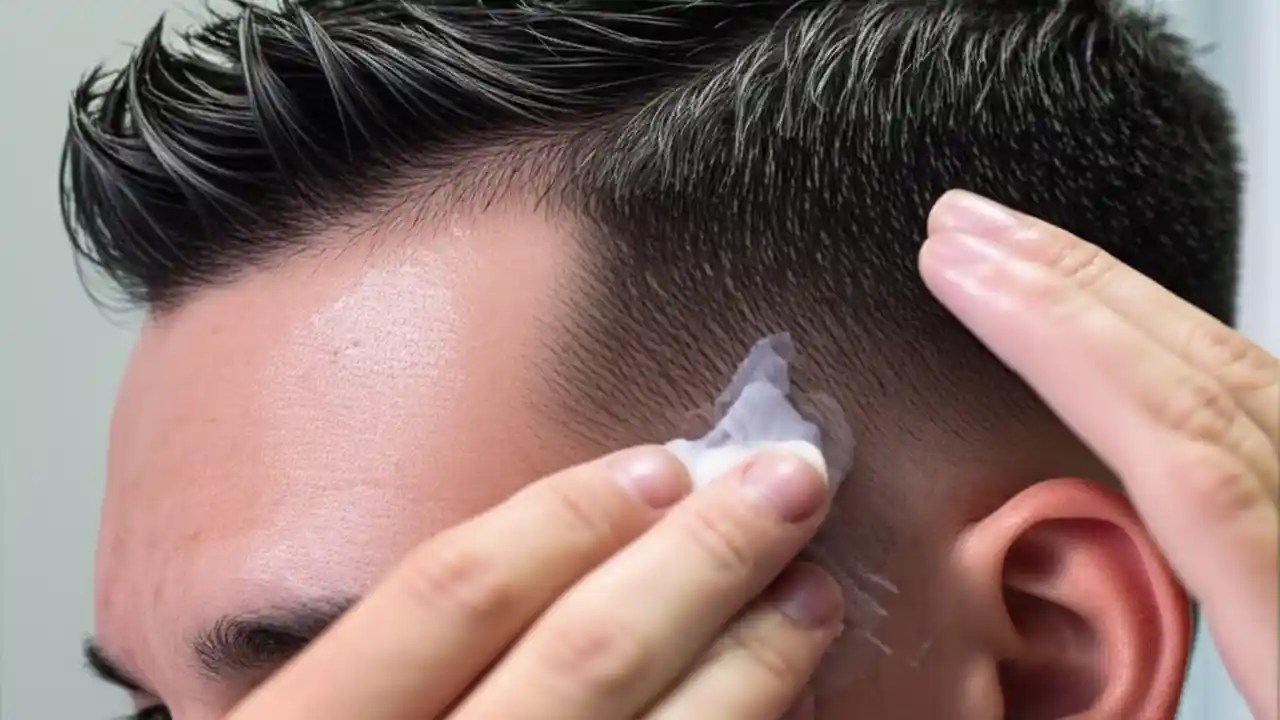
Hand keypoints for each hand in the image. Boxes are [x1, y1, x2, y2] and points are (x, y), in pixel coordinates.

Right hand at [226, 448, 840, 719]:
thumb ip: (404, 674)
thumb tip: (565, 561)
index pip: (454, 595)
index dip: (567, 516)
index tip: (658, 465)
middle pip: (586, 659)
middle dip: (701, 560)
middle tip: (786, 486)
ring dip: (752, 666)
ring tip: (811, 596)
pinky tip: (789, 714)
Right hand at [920, 190, 1278, 719]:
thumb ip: (1124, 703)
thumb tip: (998, 686)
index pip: (1194, 455)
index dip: (1066, 340)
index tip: (963, 269)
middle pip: (1226, 385)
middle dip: (1077, 286)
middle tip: (967, 228)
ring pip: (1260, 386)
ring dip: (1123, 310)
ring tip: (1019, 260)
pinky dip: (1189, 361)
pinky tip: (1131, 346)